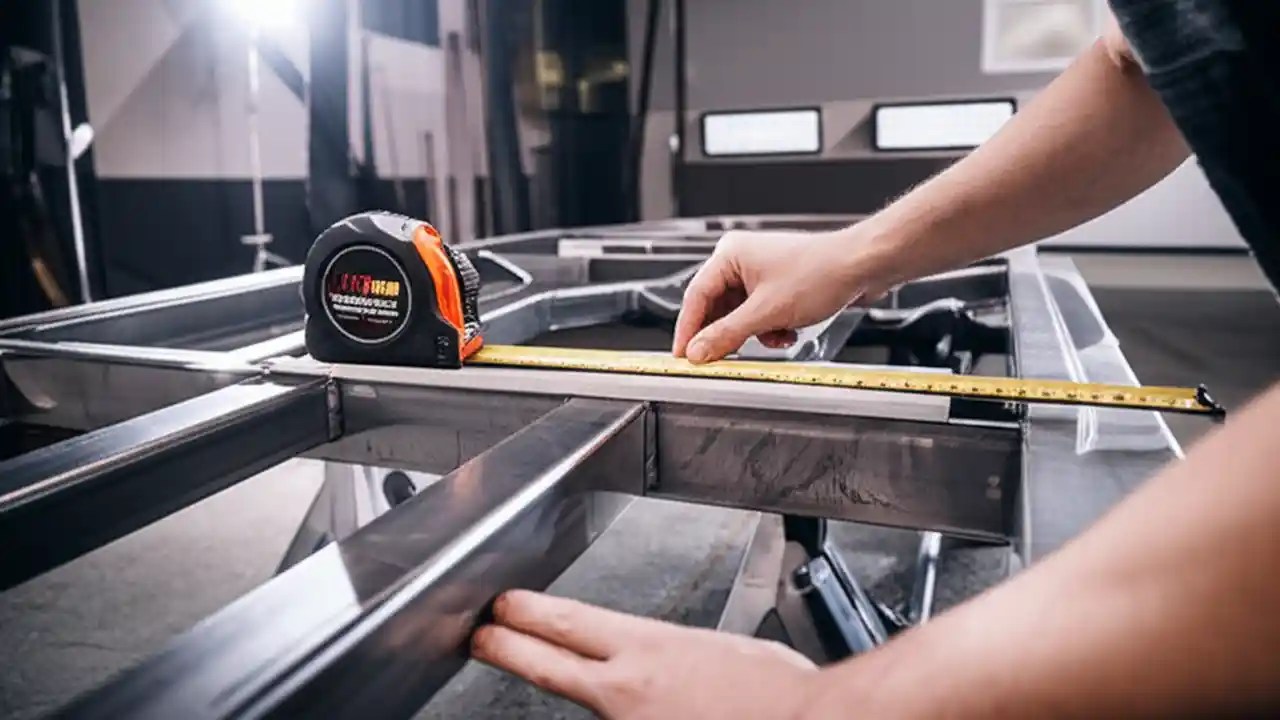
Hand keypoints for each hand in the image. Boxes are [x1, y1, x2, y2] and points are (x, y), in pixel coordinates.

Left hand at [471, 590, 817, 718]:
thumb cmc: (778, 695)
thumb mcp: (723, 650)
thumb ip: (674, 656)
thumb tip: (658, 664)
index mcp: (649, 651)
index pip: (566, 623)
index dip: (524, 615)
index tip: (501, 610)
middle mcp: (628, 693)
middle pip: (547, 665)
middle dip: (506, 649)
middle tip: (483, 639)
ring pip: (593, 706)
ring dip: (600, 697)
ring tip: (640, 691)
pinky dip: (630, 716)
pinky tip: (663, 711)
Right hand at [672, 227, 894, 363]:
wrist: (861, 267)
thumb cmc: (821, 272)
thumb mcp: (766, 313)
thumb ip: (726, 335)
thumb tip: (698, 351)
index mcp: (730, 255)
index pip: (695, 297)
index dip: (688, 331)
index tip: (682, 356)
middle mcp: (741, 260)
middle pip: (717, 307)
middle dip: (728, 334)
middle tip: (721, 359)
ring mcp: (761, 272)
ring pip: (740, 315)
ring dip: (754, 333)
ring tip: (771, 338)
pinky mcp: (778, 285)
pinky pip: (759, 314)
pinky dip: (769, 328)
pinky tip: (786, 332)